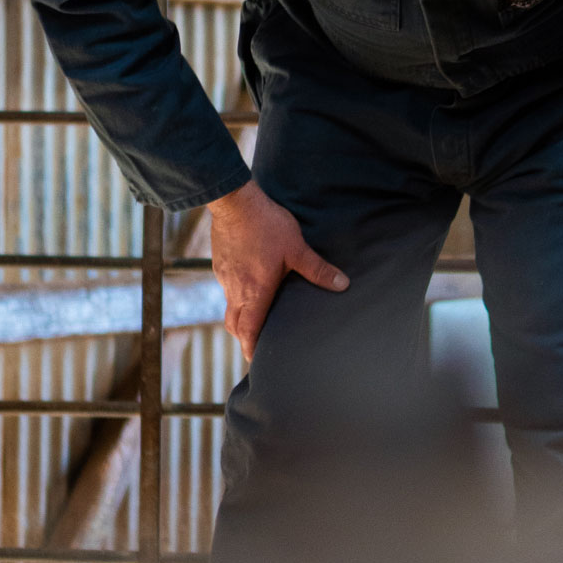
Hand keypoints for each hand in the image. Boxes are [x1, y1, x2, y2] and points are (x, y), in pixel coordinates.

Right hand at [206, 180, 348, 358]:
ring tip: (255, 320)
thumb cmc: (266, 226)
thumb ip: (318, 269)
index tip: (255, 360)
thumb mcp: (297, 249)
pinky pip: (227, 289)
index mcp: (254, 292)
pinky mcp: (220, 264)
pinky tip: (249, 288)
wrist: (235, 202)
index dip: (251, 347)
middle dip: (244, 338)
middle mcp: (235, 289)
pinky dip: (236, 297)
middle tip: (255, 347)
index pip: (249, 330)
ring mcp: (224, 277)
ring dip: (241, 318)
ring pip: (230, 307)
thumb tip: (342, 284)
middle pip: (234, 324)